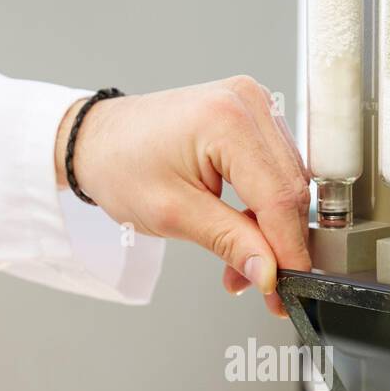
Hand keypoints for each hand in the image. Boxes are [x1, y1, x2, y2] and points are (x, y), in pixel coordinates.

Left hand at [55, 76, 311, 316]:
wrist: (98, 140)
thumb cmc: (120, 166)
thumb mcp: (173, 215)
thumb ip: (229, 242)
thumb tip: (269, 272)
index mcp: (227, 119)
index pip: (279, 198)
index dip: (288, 251)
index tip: (287, 288)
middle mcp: (248, 103)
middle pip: (291, 190)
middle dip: (280, 245)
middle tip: (264, 285)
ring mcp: (254, 106)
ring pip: (289, 184)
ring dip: (273, 231)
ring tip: (242, 263)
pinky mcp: (253, 118)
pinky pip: (277, 171)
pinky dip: (265, 210)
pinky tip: (245, 234)